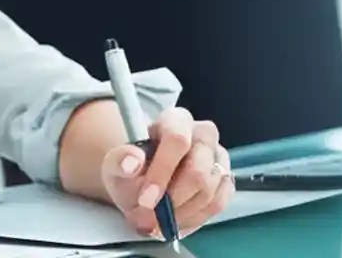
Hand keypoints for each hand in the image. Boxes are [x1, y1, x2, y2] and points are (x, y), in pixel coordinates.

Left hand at [100, 108, 233, 238]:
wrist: (143, 180)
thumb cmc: (131, 168)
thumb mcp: (115, 164)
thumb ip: (120, 161)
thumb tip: (132, 162)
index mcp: (175, 120)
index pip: (177, 140)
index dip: (163, 171)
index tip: (145, 199)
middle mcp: (203, 134)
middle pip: (198, 171)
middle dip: (172, 202)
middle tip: (149, 220)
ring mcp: (219, 157)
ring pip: (209, 192)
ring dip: (181, 214)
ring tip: (156, 222)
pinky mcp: (226, 179)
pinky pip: (217, 204)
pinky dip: (194, 218)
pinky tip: (174, 221)